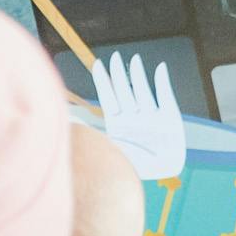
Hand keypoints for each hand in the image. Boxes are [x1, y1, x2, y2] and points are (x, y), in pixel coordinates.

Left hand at [92, 51, 187, 182]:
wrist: (155, 179)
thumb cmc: (126, 166)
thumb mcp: (103, 146)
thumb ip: (87, 129)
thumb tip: (65, 115)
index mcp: (118, 124)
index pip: (109, 96)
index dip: (103, 80)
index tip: (98, 64)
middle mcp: (134, 118)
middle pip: (125, 91)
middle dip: (119, 74)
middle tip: (115, 56)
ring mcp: (152, 117)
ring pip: (143, 91)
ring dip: (138, 75)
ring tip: (134, 59)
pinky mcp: (170, 119)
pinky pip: (166, 96)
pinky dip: (163, 82)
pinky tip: (159, 68)